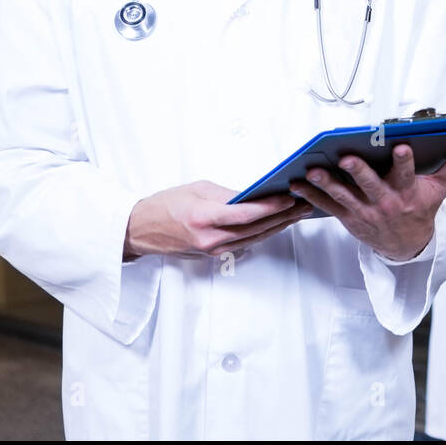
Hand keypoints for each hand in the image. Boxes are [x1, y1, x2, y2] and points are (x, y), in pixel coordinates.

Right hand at [124, 180, 318, 259]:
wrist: (140, 230)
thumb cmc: (166, 204)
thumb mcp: (197, 189)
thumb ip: (228, 194)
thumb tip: (256, 194)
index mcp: (203, 218)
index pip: (246, 214)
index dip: (271, 206)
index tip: (289, 196)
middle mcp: (210, 239)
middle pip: (256, 228)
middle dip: (284, 216)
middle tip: (305, 204)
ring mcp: (213, 250)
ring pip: (255, 238)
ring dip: (279, 226)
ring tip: (298, 213)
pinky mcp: (214, 255)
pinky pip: (246, 243)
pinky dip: (264, 233)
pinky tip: (278, 223)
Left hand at [290, 145, 445, 261]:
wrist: (406, 246)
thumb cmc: (421, 209)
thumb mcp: (439, 191)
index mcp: (408, 193)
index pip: (408, 174)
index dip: (404, 161)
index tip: (400, 146)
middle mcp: (385, 203)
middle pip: (370, 186)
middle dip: (358, 172)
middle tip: (346, 158)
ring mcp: (365, 213)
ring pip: (344, 197)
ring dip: (326, 184)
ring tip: (312, 171)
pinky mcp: (349, 218)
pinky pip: (327, 207)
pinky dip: (310, 196)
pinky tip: (296, 184)